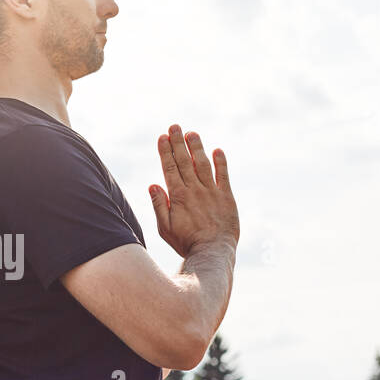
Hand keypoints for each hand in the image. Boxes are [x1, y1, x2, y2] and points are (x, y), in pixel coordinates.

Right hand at [148, 124, 238, 258]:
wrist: (213, 252)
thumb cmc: (186, 243)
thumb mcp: (165, 228)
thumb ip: (159, 205)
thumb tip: (153, 184)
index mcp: (178, 196)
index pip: (170, 168)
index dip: (166, 151)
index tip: (162, 137)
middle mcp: (195, 190)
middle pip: (184, 161)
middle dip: (178, 142)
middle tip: (174, 127)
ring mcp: (212, 192)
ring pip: (203, 164)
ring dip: (197, 147)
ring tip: (191, 134)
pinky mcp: (226, 197)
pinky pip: (224, 175)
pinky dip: (221, 162)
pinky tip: (217, 150)